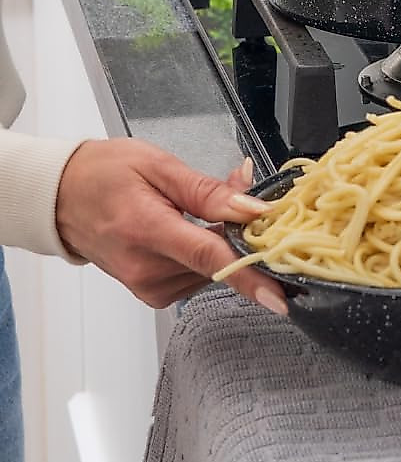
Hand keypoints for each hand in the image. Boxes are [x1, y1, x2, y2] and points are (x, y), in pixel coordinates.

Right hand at [55, 140, 286, 313]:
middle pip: (219, 260)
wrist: (59, 197)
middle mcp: (147, 270)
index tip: (281, 295)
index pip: (210, 258)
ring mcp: (147, 286)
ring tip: (202, 206)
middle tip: (236, 189)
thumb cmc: (104, 174)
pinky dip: (207, 251)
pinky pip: (197, 273)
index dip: (250, 275)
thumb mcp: (160, 167)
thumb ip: (209, 191)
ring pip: (212, 268)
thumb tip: (253, 209)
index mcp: (148, 232)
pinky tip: (195, 226)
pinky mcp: (150, 292)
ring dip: (223, 240)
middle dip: (241, 230)